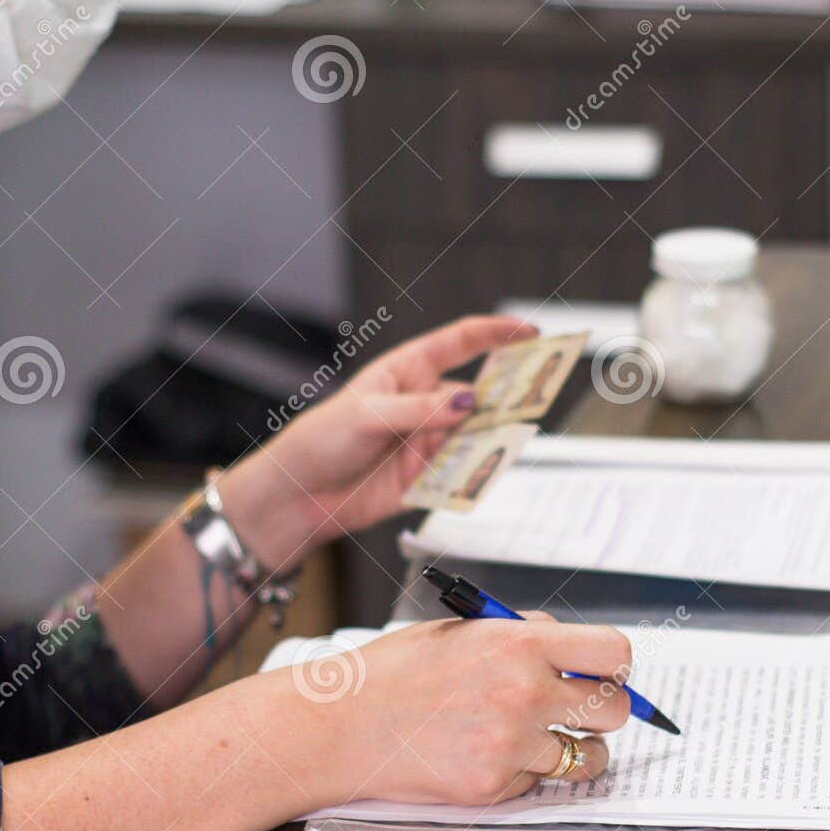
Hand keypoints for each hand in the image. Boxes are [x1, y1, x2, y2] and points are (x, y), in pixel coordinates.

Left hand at [217, 315, 535, 569]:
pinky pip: (459, 475)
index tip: (531, 332)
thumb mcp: (367, 414)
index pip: (459, 343)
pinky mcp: (425, 478)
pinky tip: (475, 477)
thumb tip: (466, 402)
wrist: (297, 498)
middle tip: (532, 398)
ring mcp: (425, 441)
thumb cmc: (320, 441)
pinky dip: (471, 476)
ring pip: (473, 437)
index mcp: (407, 372)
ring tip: (501, 444)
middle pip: (476, 394)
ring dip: (488, 440)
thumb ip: (419, 410)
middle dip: (504, 396)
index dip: (496, 334)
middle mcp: (422, 404)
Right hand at [265, 614, 632, 807]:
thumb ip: (523, 634)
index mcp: (518, 644)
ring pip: (587, 757)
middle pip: (614, 710)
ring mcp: (511, 746)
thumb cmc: (394, 673)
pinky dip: (525, 774)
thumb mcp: (462, 630)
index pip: (613, 654)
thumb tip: (574, 649)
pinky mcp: (494, 787)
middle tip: (576, 709)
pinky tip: (487, 755)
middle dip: (601, 710)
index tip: (602, 673)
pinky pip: (539, 783)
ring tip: (538, 738)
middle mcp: (524, 693)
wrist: (339, 725)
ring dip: (574, 750)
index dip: (613, 666)